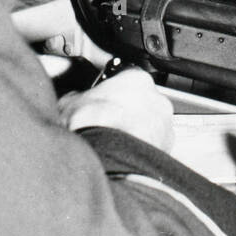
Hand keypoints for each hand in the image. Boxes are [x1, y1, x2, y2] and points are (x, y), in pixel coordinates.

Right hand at [58, 68, 174, 152]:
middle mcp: (157, 99)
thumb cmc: (93, 127)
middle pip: (141, 100)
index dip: (111, 88)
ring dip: (136, 130)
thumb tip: (73, 99)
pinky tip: (123, 154)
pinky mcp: (166, 149)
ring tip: (114, 141)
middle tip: (107, 120)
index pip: (126, 76)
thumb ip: (78, 96)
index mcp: (136, 78)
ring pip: (150, 124)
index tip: (102, 97)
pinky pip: (153, 145)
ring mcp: (164, 125)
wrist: (108, 159)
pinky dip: (140, 149)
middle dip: (126, 110)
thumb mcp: (70, 102)